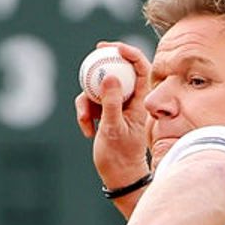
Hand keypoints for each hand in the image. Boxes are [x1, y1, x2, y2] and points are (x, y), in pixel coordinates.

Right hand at [74, 40, 151, 189]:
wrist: (118, 176)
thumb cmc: (121, 155)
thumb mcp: (114, 128)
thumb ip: (111, 102)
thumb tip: (109, 76)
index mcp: (140, 100)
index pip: (140, 68)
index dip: (129, 52)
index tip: (114, 48)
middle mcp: (129, 100)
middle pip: (120, 70)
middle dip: (107, 59)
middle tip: (97, 49)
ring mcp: (116, 106)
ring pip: (99, 88)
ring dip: (87, 101)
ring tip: (86, 122)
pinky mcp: (104, 113)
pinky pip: (90, 102)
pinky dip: (84, 114)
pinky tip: (86, 131)